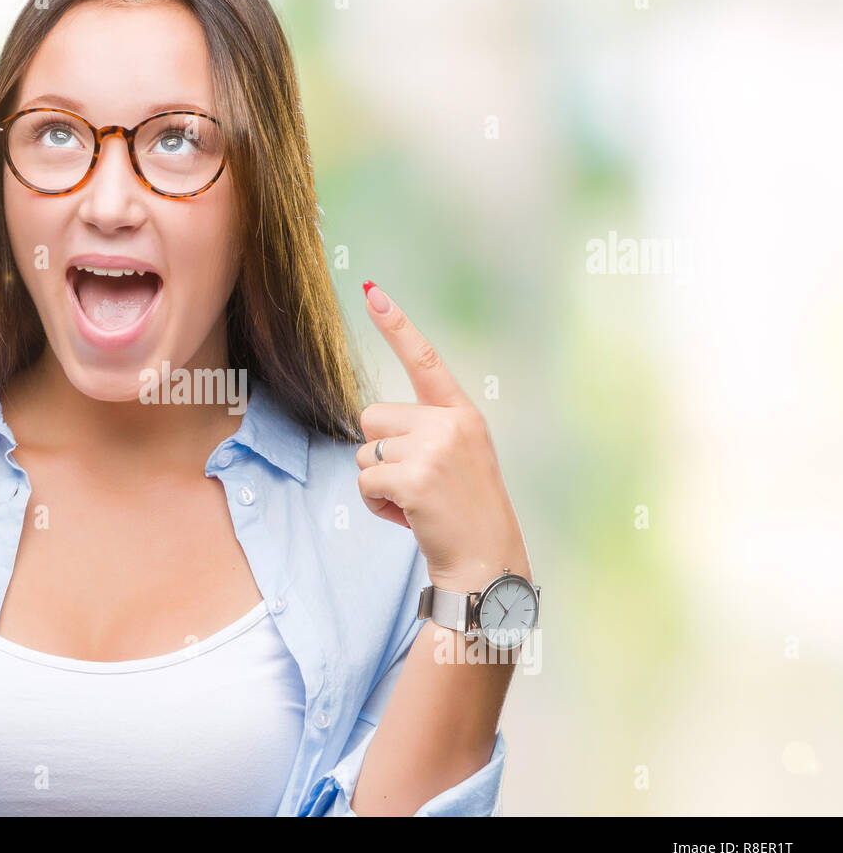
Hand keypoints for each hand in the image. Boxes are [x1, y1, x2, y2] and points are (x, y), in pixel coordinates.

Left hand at [356, 281, 529, 591]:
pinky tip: (408, 516)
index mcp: (462, 413)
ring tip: (416, 502)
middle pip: (372, 416)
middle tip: (415, 482)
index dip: (396, 324)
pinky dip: (376, 505)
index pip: (424, 359)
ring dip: (378, 481)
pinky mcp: (413, 478)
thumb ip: (426, 432)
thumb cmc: (464, 513)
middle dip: (380, 451)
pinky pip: (365, 481)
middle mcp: (450, 423)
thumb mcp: (458, 457)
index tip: (372, 290)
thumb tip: (374, 426)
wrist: (486, 562)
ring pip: (365, 451)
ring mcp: (433, 449)